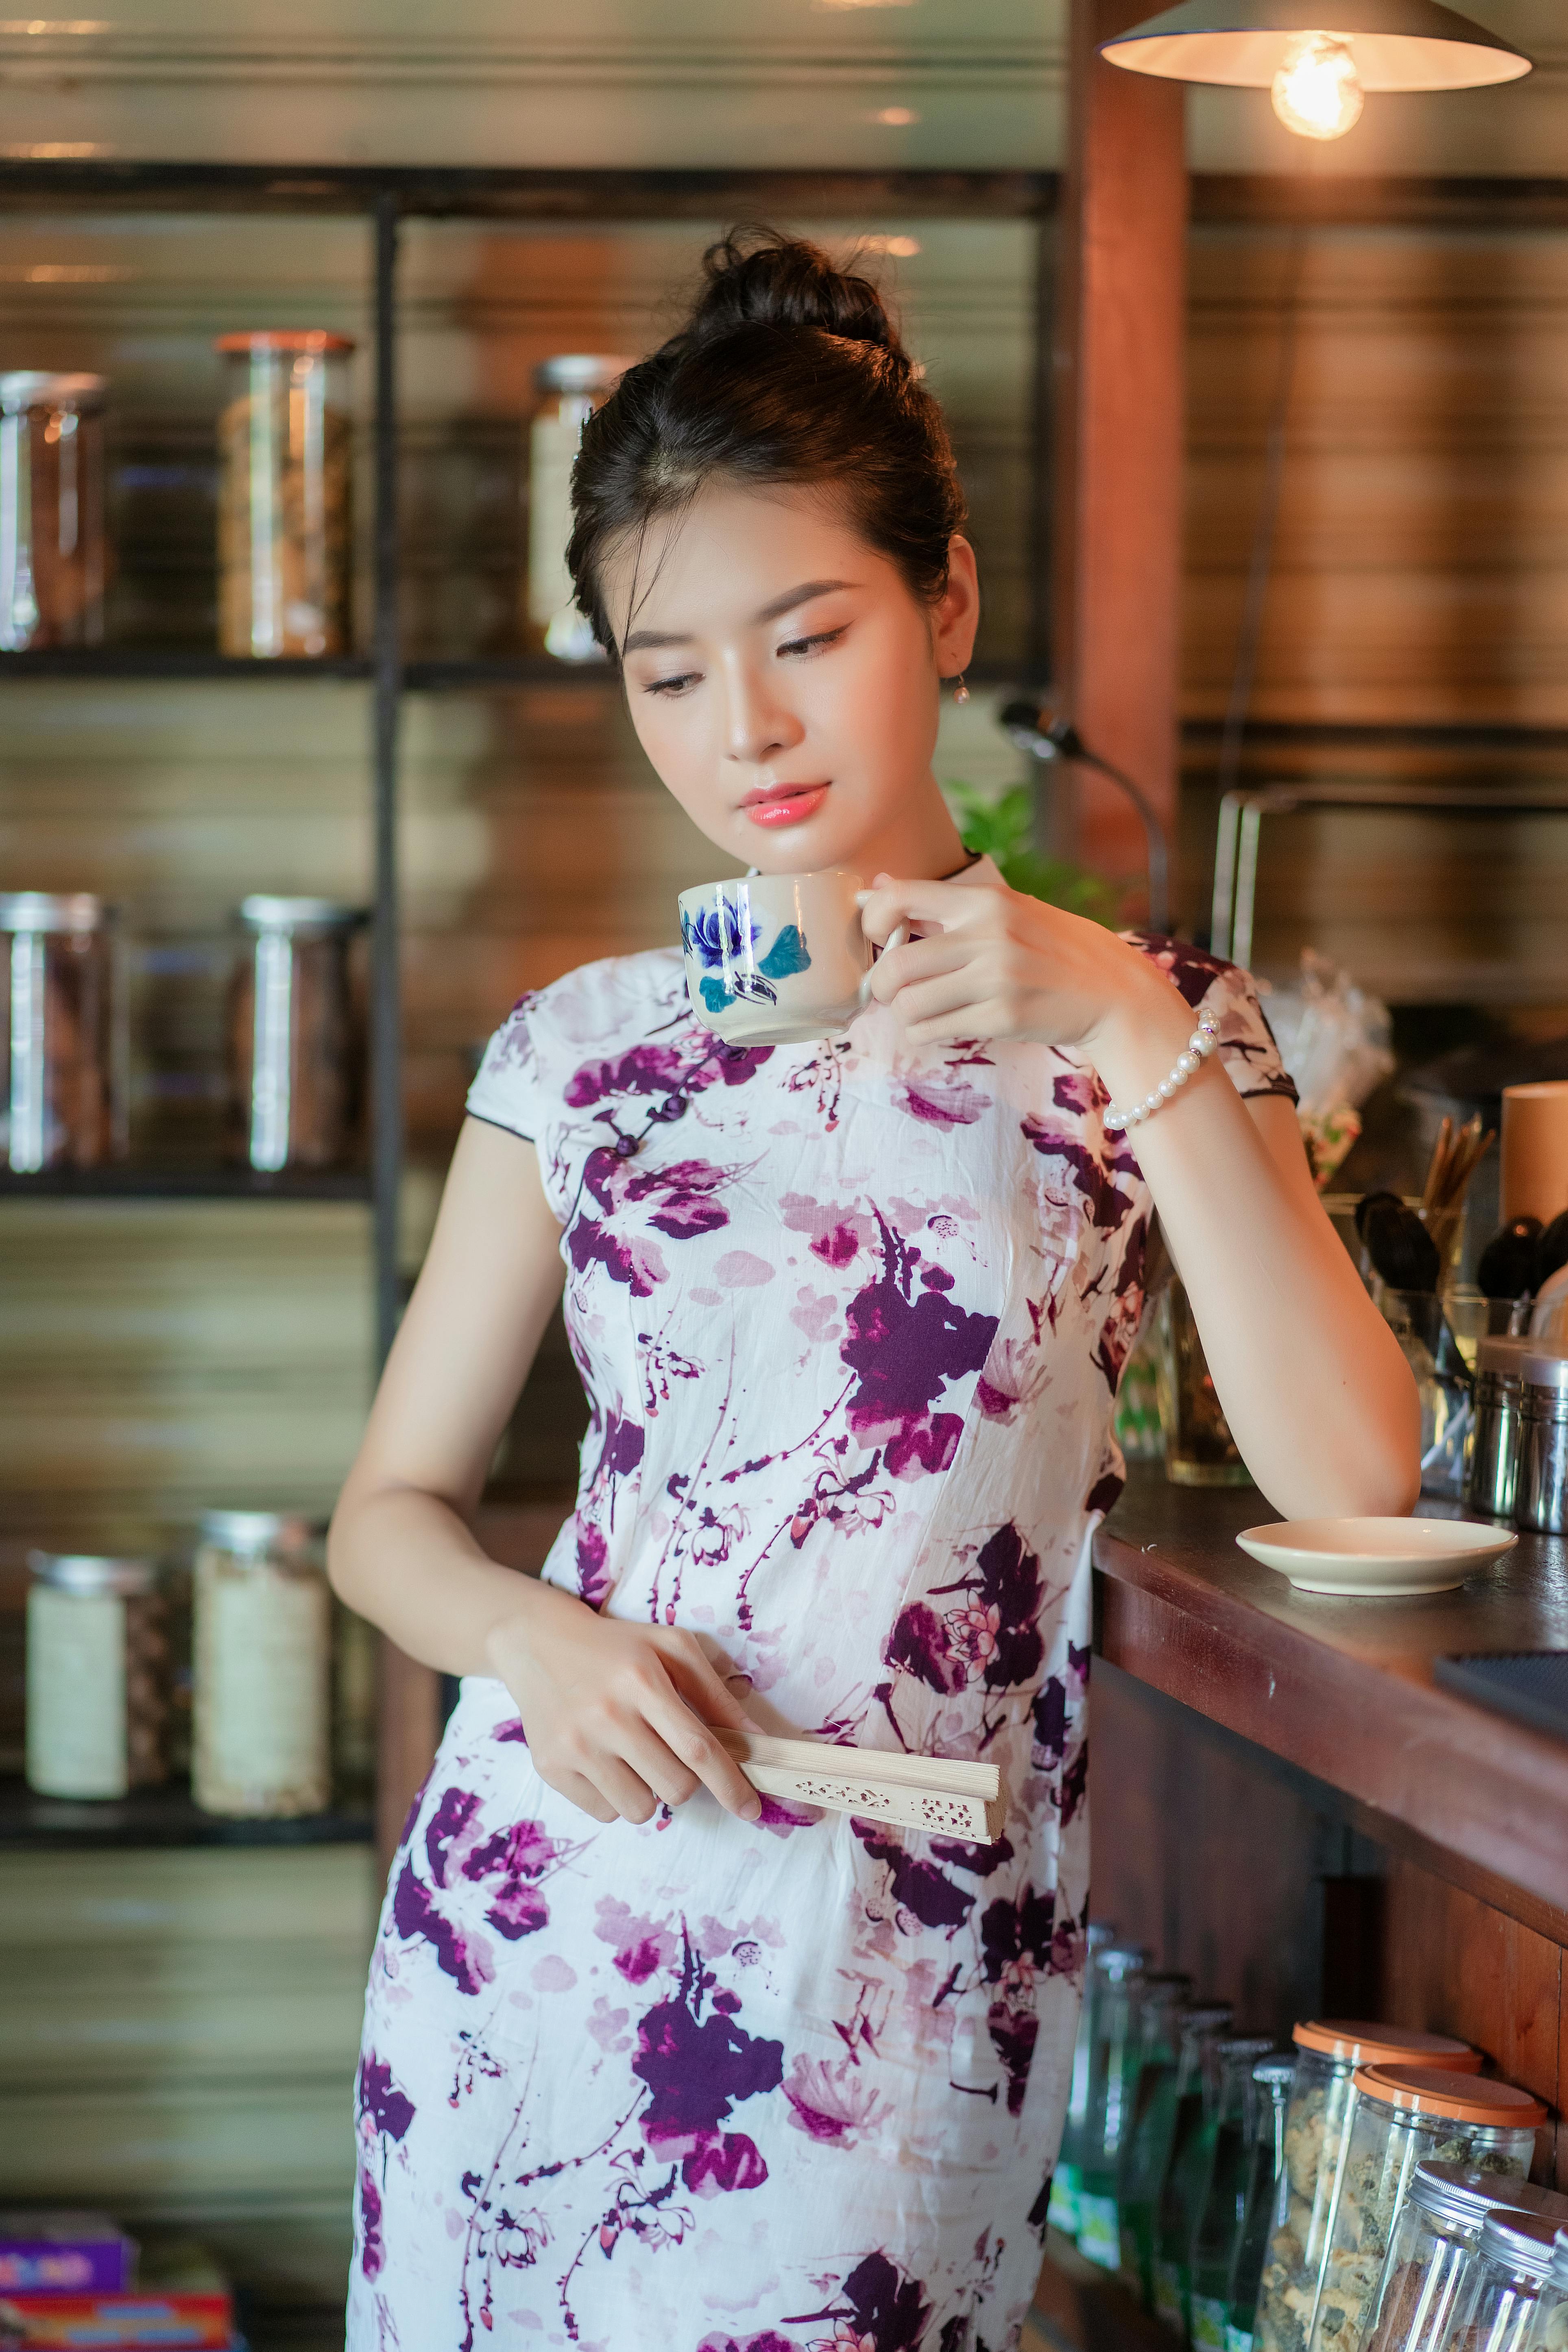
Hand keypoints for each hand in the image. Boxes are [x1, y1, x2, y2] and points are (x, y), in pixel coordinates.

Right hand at [486, 1579, 762, 1827]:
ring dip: (650, 1791)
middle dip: (686, 1781)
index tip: (752, 1809)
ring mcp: (574, 1745)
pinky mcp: (550, 1767)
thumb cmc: (617, 1647)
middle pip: (675, 1787)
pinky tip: (605, 1760)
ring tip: (635, 1756)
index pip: (698, 1748)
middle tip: (670, 1754)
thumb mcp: (671, 1648)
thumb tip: (757, 1740)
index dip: (730, 1784)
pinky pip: (604, 1813)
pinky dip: (615, 1796)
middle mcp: (606, 1715)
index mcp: (641, 1680)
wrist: (537, 1641)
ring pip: (640, 1808)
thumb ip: (716, 1693)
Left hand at [858, 870, 1183, 1060]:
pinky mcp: (1003, 1019)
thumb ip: (946, 905)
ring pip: (909, 1004)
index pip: (900, 898)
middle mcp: (988, 936)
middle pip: (896, 964)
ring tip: (921, 1011)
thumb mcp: (1010, 910)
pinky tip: (941, 1026)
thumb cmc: (1057, 950)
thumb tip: (879, 887)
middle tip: (891, 990)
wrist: (1114, 992)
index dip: (872, 920)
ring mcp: (996, 980)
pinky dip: (924, 1033)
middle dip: (881, 984)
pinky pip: (933, 1031)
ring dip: (904, 1013)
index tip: (876, 937)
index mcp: (986, 901)